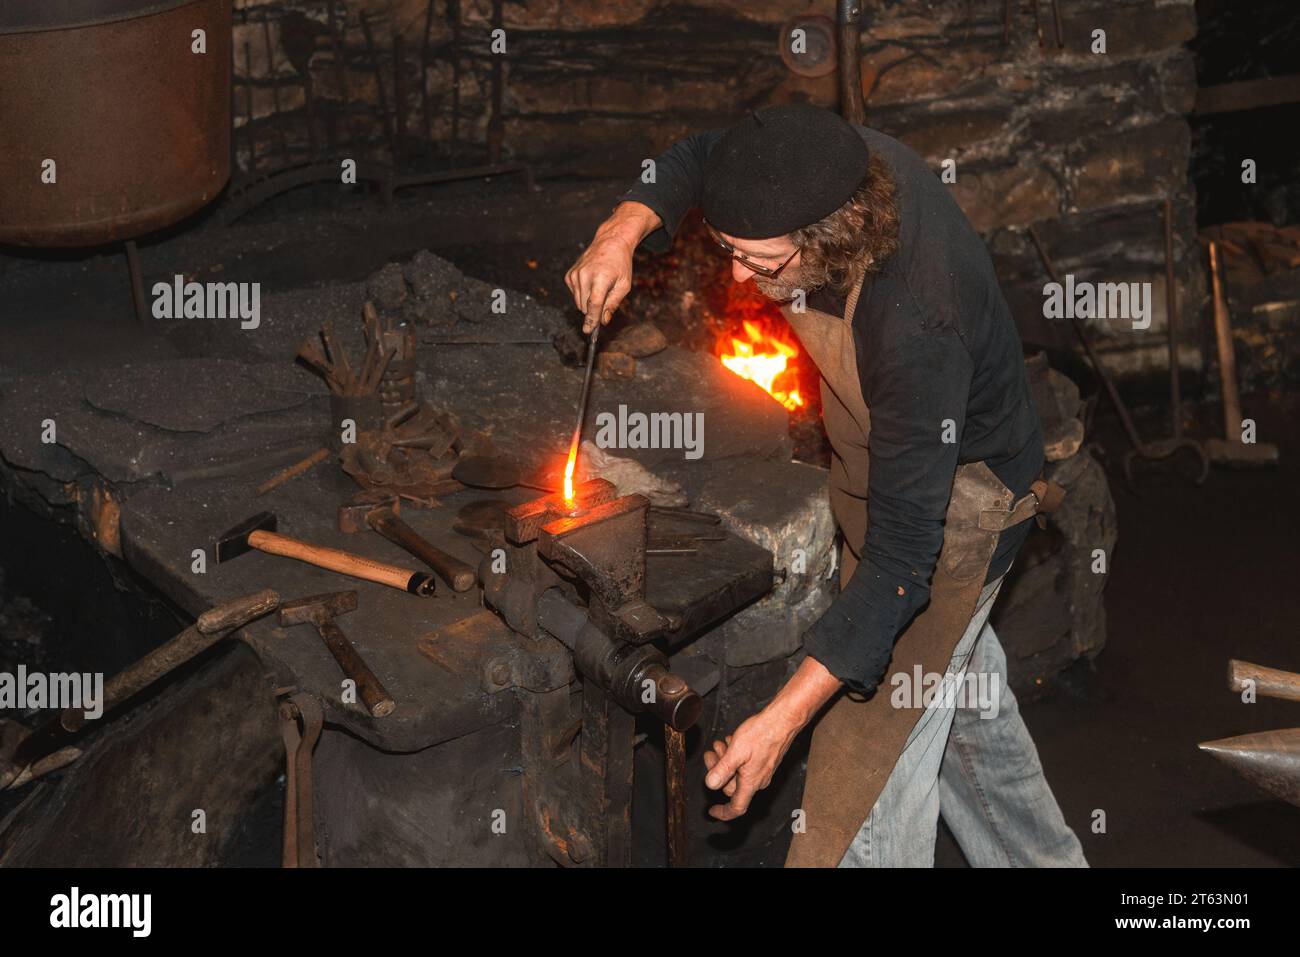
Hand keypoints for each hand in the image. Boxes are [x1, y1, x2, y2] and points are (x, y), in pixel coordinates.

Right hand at [565, 202, 659, 332]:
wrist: (610, 242)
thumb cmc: (620, 264)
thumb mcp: (624, 285)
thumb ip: (613, 304)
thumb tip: (603, 321)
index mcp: (600, 278)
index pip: (593, 305)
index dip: (591, 320)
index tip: (588, 332)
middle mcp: (584, 276)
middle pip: (585, 306)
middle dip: (594, 310)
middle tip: (605, 298)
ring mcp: (575, 275)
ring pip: (578, 302)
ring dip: (588, 302)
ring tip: (600, 287)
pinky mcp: (570, 275)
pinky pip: (574, 294)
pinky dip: (582, 294)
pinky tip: (592, 282)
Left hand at [703, 706, 802, 820]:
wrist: (783, 720)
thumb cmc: (763, 734)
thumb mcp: (736, 751)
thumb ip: (722, 770)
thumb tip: (711, 785)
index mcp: (751, 782)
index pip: (737, 807)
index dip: (723, 812)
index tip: (712, 811)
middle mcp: (759, 780)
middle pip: (731, 786)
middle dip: (718, 772)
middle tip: (711, 754)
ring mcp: (763, 770)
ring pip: (737, 773)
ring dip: (725, 761)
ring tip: (720, 744)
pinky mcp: (765, 760)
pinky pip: (745, 764)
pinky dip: (735, 756)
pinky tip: (731, 742)